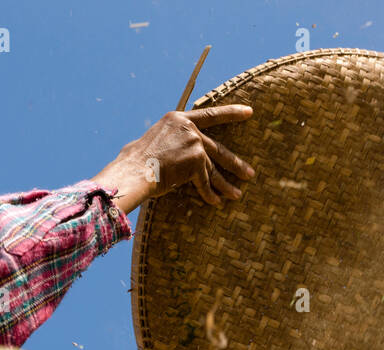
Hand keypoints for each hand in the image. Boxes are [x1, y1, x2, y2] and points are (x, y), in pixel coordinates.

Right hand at [92, 106, 256, 213]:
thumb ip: (167, 140)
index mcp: (178, 119)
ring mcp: (194, 144)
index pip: (210, 114)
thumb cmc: (134, 160)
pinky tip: (216, 202)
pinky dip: (209, 194)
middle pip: (217, 148)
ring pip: (213, 168)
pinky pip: (204, 182)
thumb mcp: (152, 140)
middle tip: (250, 173)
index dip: (231, 113)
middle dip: (235, 163)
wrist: (133, 170)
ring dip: (226, 184)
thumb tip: (160, 149)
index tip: (249, 112)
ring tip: (238, 194)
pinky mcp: (195, 162)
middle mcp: (189, 129)